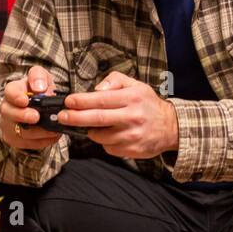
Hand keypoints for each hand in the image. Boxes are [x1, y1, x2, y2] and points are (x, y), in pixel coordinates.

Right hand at [0, 65, 62, 152]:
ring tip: (54, 128)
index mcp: (13, 91)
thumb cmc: (39, 91)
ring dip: (38, 131)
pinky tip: (54, 135)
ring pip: (20, 132)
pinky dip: (43, 141)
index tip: (25, 100)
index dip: (16, 97)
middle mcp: (7, 109)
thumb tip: (39, 88)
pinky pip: (28, 144)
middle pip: (9, 114)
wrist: (37, 107)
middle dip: (23, 116)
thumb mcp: (41, 77)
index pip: (9, 92)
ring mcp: (9, 126)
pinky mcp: (16, 140)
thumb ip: (39, 76)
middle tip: (36, 117)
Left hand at [59, 72, 179, 159]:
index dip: (81, 101)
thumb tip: (96, 89)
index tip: (68, 101)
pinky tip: (110, 134)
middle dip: (75, 118)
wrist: (170, 127)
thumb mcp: (136, 85)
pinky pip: (108, 147)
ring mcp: (132, 136)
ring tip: (92, 124)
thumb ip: (115, 80)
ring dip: (90, 130)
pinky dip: (104, 141)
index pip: (101, 99)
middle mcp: (132, 117)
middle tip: (62, 116)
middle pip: (97, 119)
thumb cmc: (148, 104)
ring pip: (100, 136)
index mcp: (132, 98)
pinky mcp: (131, 150)